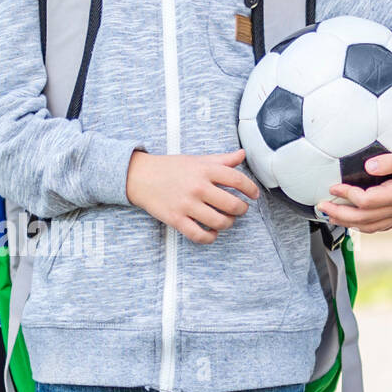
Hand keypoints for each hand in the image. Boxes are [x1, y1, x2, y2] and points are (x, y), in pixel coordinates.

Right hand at [125, 148, 259, 244]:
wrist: (138, 176)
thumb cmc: (169, 168)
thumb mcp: (195, 159)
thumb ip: (221, 159)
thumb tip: (242, 154)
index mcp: (204, 170)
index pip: (238, 180)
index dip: (251, 189)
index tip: (253, 195)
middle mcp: (197, 187)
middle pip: (233, 205)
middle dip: (241, 210)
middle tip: (239, 209)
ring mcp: (186, 204)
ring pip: (220, 222)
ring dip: (228, 223)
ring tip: (225, 219)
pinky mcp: (175, 219)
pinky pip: (199, 235)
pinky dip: (210, 237)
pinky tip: (211, 232)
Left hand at [320, 152, 391, 232]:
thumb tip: (369, 166)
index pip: (367, 201)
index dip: (347, 195)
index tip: (334, 186)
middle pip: (364, 218)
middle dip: (339, 213)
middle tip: (322, 205)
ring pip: (371, 226)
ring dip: (347, 223)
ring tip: (330, 216)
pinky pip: (380, 227)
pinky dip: (363, 226)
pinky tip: (353, 221)